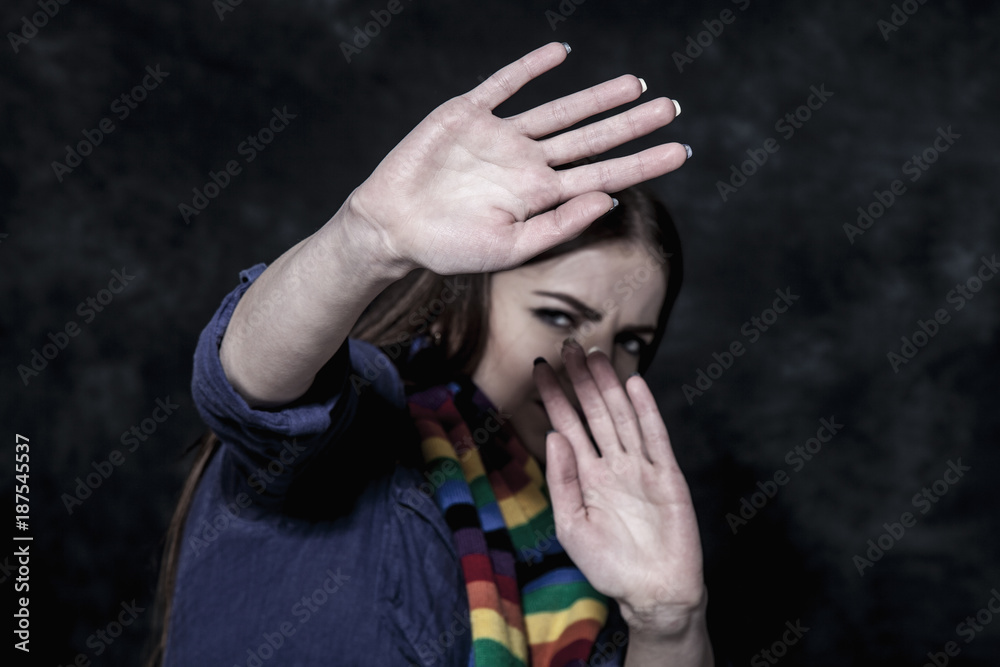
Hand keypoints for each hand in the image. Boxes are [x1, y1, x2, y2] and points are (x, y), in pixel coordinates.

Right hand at [349, 42, 686, 275]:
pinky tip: (560, 53)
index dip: (643, 164)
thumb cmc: (447, 247)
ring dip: (597, 96)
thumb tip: (611, 199)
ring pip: (560, 110)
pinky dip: (532, 67)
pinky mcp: (468, 115)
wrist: (390, 227)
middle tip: (672, 108)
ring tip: (635, 83)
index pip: (603, 175)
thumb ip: (560, 225)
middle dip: (632, 124)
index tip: (680, 151)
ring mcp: (500, 137)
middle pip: (591, 138)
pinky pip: (505, 84)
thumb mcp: (509, 249)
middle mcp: (527, 163)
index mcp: (540, 197)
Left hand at [533, 338, 705, 636]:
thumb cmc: (609, 565)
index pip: (567, 425)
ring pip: (621, 416)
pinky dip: (646, 410)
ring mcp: (641, 467)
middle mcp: (613, 465)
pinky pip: (655, 436)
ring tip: (596, 354)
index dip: (554, 396)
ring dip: (609, 385)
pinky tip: (635, 384)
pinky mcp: (668, 476)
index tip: (540, 367)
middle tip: (568, 345)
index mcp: (587, 476)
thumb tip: (553, 436)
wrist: (653, 592)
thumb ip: (561, 480)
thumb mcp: (571, 526)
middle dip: (581, 379)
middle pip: (594, 412)